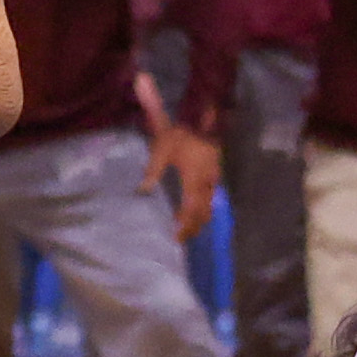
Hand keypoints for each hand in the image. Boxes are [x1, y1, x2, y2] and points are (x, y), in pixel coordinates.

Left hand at [144, 124, 220, 242]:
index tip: (177, 236)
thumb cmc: (177, 133)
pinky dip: (204, 208)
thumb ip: (153, 170)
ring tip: (187, 230)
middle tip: (182, 239)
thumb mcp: (161, 148)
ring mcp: (213, 177)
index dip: (186, 224)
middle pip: (203, 210)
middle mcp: (207, 179)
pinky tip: (194, 212)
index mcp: (194, 175)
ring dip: (200, 219)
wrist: (196, 117)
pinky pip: (211, 196)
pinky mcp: (215, 174)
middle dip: (194, 226)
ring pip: (210, 204)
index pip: (192, 206)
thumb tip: (142, 190)